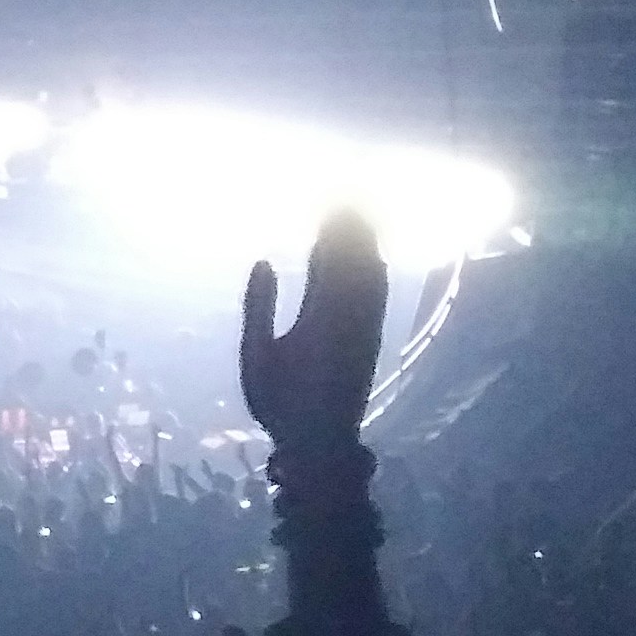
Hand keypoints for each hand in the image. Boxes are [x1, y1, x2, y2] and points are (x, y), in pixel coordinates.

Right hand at [239, 212, 386, 465]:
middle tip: (346, 194)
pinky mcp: (372, 338)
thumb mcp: (257, 357)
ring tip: (360, 213)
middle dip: (351, 226)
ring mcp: (365, 328)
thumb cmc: (280, 402)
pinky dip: (376, 268)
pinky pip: (379, 294)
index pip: (328, 260)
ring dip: (366, 242)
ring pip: (372, 274)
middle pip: (355, 260)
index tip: (325, 200)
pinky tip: (373, 255)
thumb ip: (258, 307)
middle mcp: (349, 317)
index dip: (329, 229)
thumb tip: (263, 261)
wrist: (323, 442)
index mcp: (319, 318)